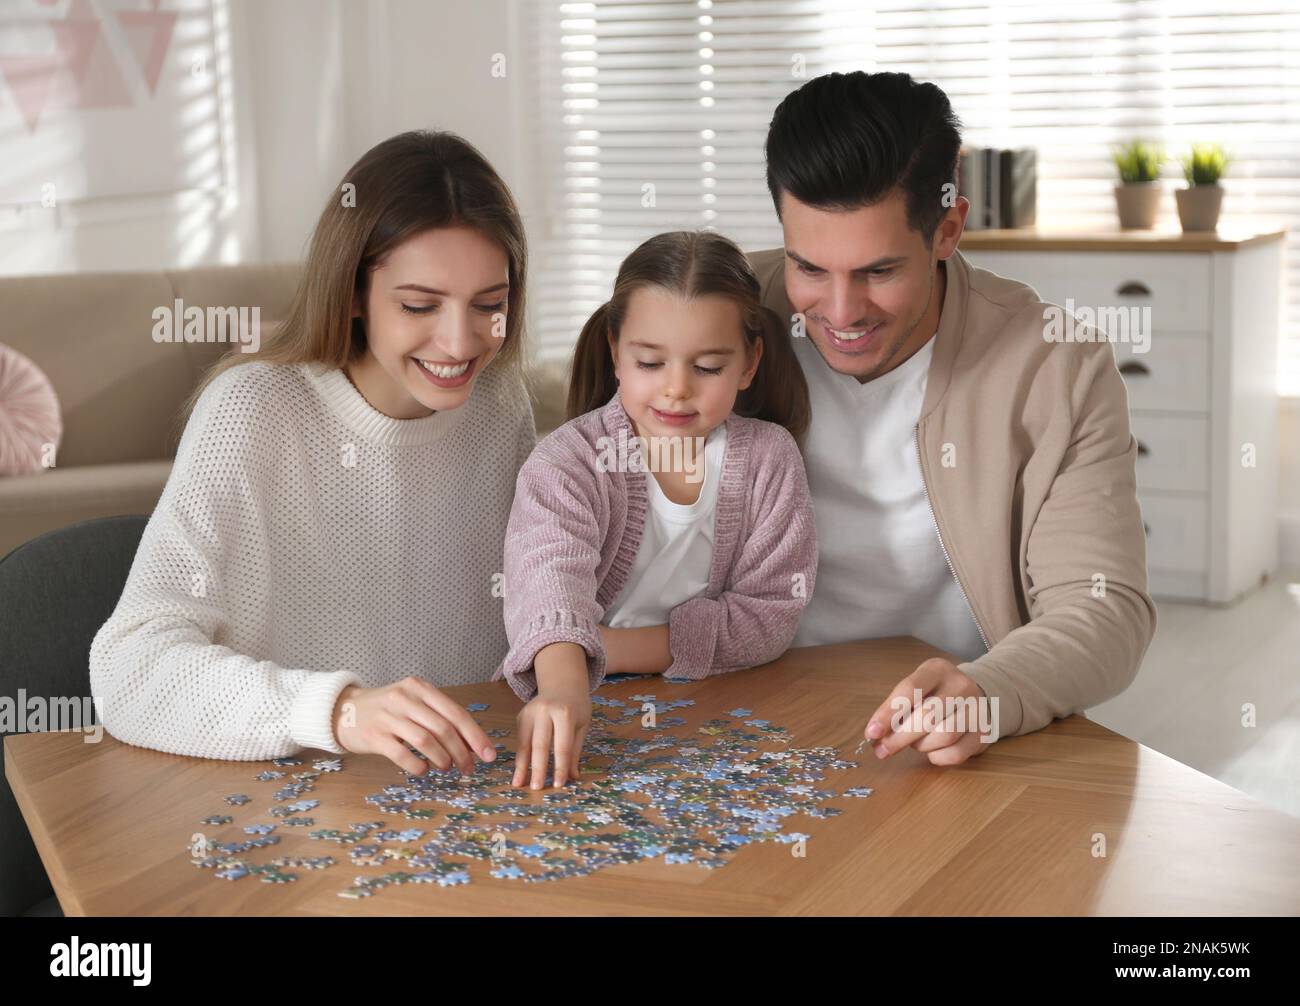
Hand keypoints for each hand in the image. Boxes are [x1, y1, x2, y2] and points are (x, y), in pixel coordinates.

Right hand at [332, 677, 495, 775]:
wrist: (343, 711)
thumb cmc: (387, 710)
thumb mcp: (413, 703)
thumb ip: (439, 718)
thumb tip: (472, 745)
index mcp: (420, 688)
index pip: (456, 713)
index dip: (475, 736)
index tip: (489, 755)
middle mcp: (405, 698)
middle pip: (443, 728)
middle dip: (462, 752)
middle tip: (468, 768)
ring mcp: (388, 717)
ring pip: (425, 741)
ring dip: (442, 759)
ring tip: (446, 768)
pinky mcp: (373, 736)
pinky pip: (402, 754)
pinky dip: (418, 765)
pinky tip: (423, 769)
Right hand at [512, 651, 591, 789]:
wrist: (562, 684)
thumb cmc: (577, 707)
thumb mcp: (582, 726)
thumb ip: (575, 751)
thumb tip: (573, 777)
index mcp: (564, 713)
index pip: (562, 746)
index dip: (560, 767)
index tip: (558, 785)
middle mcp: (544, 711)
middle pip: (540, 745)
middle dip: (538, 768)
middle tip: (537, 788)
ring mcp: (529, 712)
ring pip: (525, 744)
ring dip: (522, 766)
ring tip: (519, 784)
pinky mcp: (520, 716)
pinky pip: (521, 740)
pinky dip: (520, 758)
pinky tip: (518, 773)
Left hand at [865, 657, 996, 766]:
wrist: (974, 696)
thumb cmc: (934, 694)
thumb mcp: (916, 689)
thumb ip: (896, 709)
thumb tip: (875, 736)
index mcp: (937, 669)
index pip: (910, 690)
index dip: (888, 714)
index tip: (872, 733)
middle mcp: (960, 685)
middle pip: (927, 716)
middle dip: (899, 737)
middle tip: (882, 749)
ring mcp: (976, 708)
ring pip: (944, 735)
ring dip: (921, 746)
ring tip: (914, 744)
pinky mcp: (984, 732)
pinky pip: (957, 753)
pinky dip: (937, 757)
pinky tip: (931, 752)